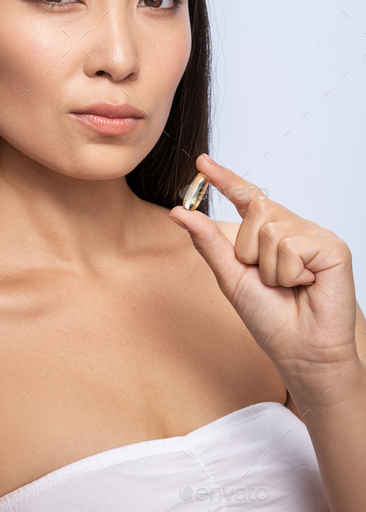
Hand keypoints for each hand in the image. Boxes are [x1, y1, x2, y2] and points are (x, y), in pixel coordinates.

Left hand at [168, 155, 357, 379]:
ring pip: (271, 230)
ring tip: (288, 286)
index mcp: (269, 233)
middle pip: (257, 210)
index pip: (247, 197)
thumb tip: (179, 212)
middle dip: (249, 251)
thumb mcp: (230, 277)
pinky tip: (305, 286)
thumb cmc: (270, 318)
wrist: (299, 349)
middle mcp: (293, 228)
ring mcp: (314, 235)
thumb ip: (208, 242)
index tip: (202, 162)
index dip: (225, 179)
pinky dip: (289, 273)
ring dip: (270, 269)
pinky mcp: (333, 246)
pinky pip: (292, 246)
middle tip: (267, 278)